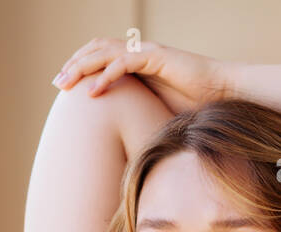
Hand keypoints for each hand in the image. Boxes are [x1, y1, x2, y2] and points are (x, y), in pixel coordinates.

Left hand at [52, 38, 231, 114]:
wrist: (222, 93)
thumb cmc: (192, 104)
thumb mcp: (154, 108)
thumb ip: (134, 110)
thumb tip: (115, 132)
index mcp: (136, 62)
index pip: (100, 56)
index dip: (80, 66)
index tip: (63, 85)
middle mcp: (139, 53)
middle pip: (97, 50)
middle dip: (75, 64)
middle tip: (58, 82)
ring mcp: (148, 52)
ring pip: (106, 52)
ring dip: (83, 67)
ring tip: (67, 83)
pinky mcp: (158, 57)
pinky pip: (125, 63)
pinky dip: (106, 76)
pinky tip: (93, 92)